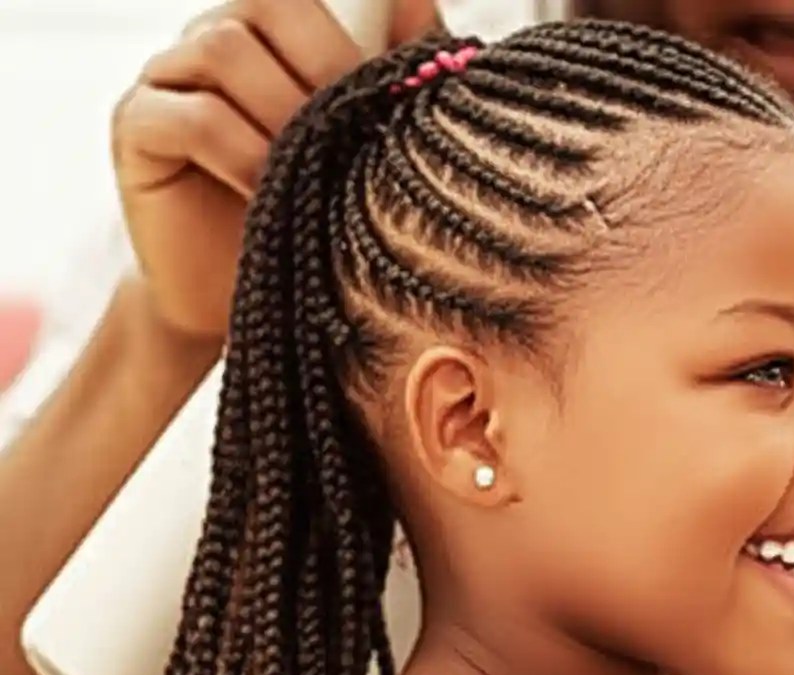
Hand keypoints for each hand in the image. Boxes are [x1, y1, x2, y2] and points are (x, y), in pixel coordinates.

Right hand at [110, 0, 440, 339]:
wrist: (253, 295)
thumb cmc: (322, 216)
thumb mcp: (370, 147)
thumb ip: (393, 80)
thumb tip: (424, 18)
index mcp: (277, 31)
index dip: (360, 21)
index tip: (402, 78)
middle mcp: (219, 38)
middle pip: (266, 0)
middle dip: (325, 60)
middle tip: (363, 127)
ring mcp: (171, 76)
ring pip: (223, 48)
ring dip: (284, 110)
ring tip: (320, 168)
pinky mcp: (137, 127)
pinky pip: (191, 115)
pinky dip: (242, 152)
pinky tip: (273, 193)